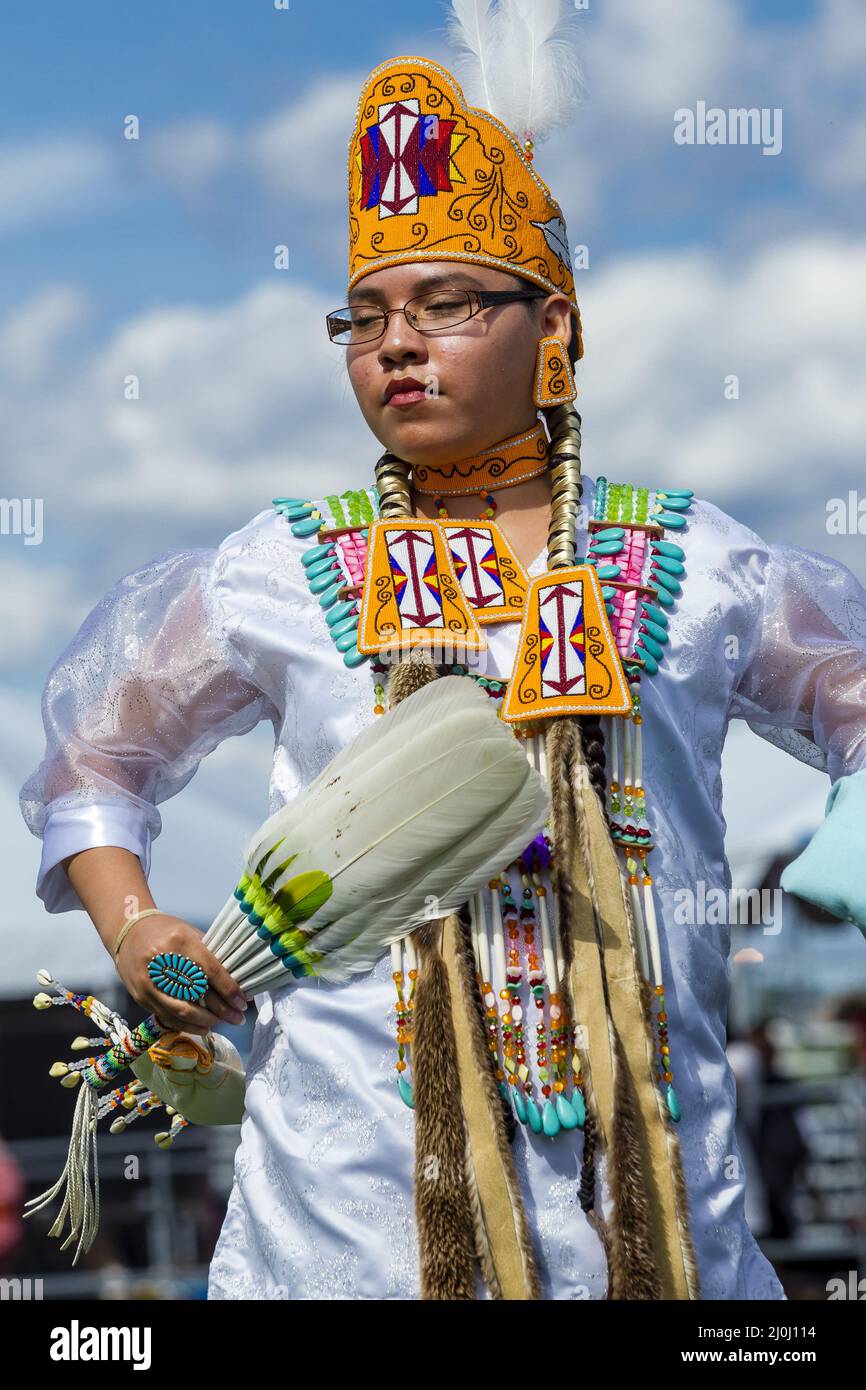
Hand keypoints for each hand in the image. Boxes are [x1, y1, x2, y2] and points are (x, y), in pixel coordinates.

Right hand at [115, 914, 247, 1037]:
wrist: (127, 931)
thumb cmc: (166, 931)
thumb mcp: (190, 933)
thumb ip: (210, 954)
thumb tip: (235, 980)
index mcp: (181, 941)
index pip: (211, 971)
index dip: (229, 990)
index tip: (243, 1002)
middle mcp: (163, 961)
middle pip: (198, 995)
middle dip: (222, 1011)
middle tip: (238, 1018)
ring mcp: (149, 981)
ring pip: (182, 1011)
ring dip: (205, 1022)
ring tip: (221, 1023)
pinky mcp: (141, 995)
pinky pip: (167, 1016)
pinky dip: (187, 1025)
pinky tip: (202, 1027)